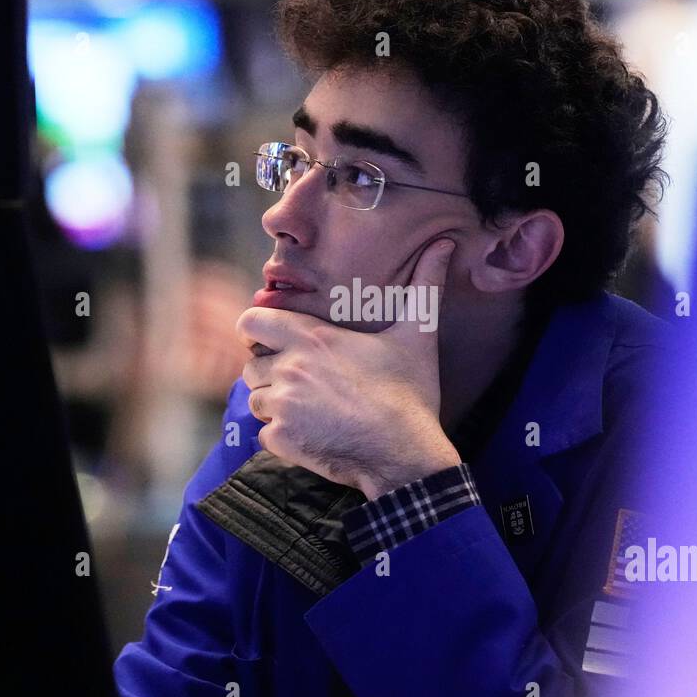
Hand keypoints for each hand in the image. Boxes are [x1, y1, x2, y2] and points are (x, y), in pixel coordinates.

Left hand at [237, 238, 461, 499]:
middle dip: (270, 373)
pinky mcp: (283, 439)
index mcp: (313, 339)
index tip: (270, 340)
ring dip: (276, 405)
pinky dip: (284, 437)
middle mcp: (290, 369)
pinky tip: (314, 435)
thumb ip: (424, 287)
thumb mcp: (418, 336)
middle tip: (302, 383)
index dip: (255, 330)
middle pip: (252, 365)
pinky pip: (266, 434)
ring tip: (311, 410)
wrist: (405, 453)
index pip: (251, 322)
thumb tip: (444, 244)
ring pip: (256, 400)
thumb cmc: (410, 394)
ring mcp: (283, 406)